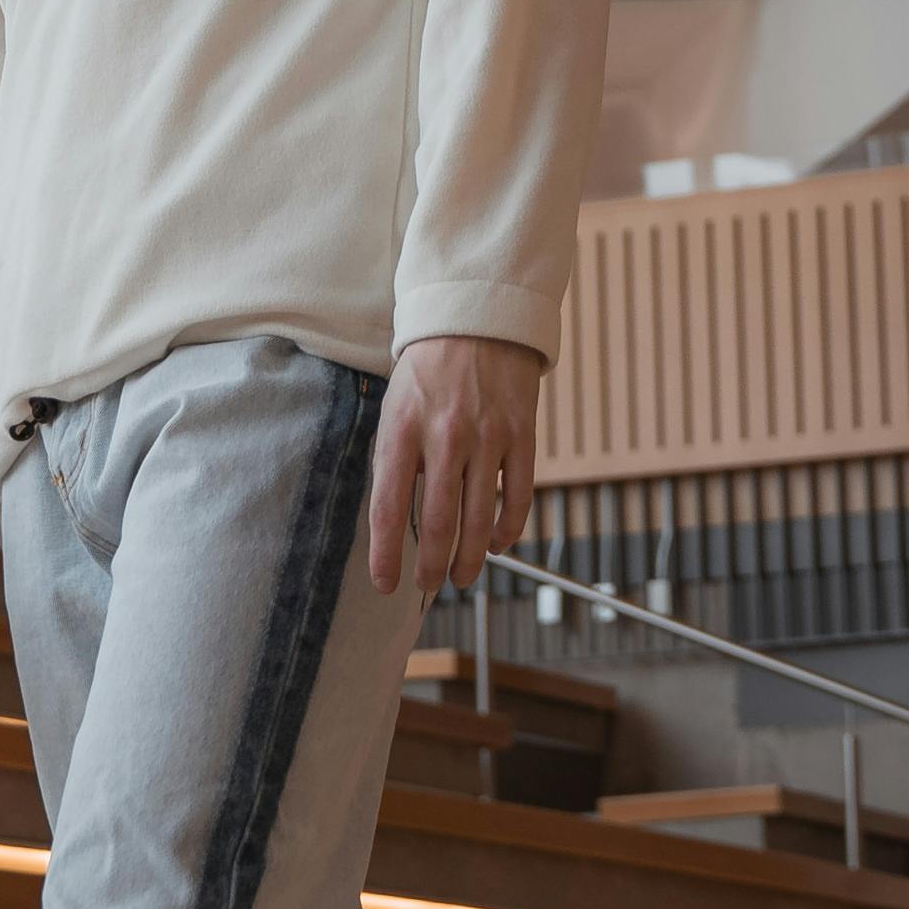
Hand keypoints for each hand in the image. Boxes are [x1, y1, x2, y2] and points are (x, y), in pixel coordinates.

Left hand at [365, 334, 543, 596]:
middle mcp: (444, 436)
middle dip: (432, 565)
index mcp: (402, 431)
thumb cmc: (427, 376)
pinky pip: (518, 495)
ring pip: (479, 516)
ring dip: (469, 557)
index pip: (388, 507)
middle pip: (438, 521)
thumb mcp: (395, 411)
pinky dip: (508, 528)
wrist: (477, 323)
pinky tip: (497, 543)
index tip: (386, 584)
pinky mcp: (522, 435)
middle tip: (428, 585)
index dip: (386, 554)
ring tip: (461, 576)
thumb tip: (397, 523)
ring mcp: (487, 437)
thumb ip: (396, 462)